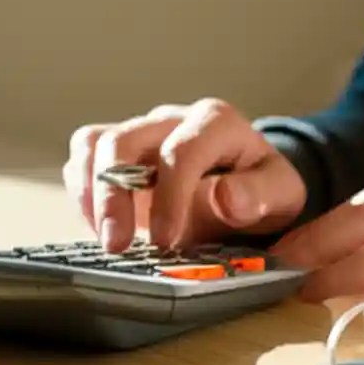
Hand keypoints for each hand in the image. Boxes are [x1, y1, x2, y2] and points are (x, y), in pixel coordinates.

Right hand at [63, 98, 305, 250]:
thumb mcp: (280, 194)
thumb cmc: (262, 187)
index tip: (166, 240)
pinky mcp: (120, 150)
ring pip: (94, 143)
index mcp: (216, 123)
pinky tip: (101, 227)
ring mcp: (142, 131)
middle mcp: (172, 119)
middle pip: (124, 140)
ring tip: (105, 237)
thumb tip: (225, 199)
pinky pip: (84, 157)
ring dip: (90, 192)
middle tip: (117, 245)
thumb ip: (258, 195)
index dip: (169, 197)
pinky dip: (84, 192)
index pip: (181, 151)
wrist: (251, 182)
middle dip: (113, 195)